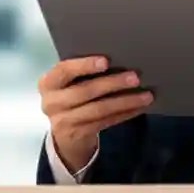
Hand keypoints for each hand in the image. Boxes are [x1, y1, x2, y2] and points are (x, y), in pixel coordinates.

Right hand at [38, 56, 153, 171]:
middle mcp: (51, 103)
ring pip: (99, 109)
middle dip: (112, 83)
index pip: (64, 70)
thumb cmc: (72, 95)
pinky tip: (140, 107)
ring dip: (125, 101)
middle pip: (85, 91)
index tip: (106, 61)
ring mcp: (63, 121)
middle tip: (135, 77)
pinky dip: (125, 113)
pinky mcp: (79, 134)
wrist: (64, 132)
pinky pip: (106, 122)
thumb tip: (118, 58)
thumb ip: (82, 72)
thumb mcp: (68, 84)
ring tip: (146, 95)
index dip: (84, 65)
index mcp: (48, 83)